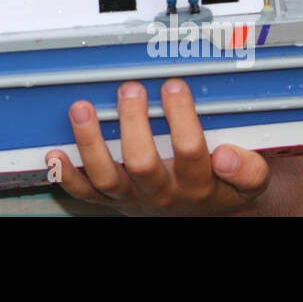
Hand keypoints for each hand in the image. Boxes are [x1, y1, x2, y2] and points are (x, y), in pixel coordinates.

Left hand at [45, 79, 270, 214]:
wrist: (201, 215)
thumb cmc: (220, 187)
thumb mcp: (248, 183)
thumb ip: (249, 168)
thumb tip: (228, 155)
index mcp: (197, 184)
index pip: (191, 152)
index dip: (181, 118)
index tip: (174, 86)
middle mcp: (161, 193)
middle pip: (143, 163)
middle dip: (133, 124)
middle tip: (130, 89)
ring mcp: (131, 198)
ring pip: (107, 177)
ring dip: (90, 142)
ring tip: (82, 108)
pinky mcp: (110, 200)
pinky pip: (84, 193)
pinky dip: (66, 175)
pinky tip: (54, 153)